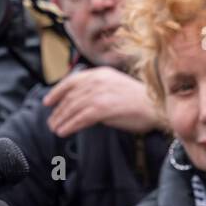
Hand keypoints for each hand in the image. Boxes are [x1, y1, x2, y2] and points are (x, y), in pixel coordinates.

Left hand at [42, 66, 163, 137]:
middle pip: (70, 96)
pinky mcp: (102, 108)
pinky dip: (69, 125)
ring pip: (72, 108)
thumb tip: (83, 105)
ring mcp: (99, 94)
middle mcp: (97, 81)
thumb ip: (99, 91)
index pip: (72, 81)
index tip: (48, 101)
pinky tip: (64, 132)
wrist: (158, 106)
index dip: (57, 91)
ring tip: (55, 128)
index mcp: (100, 73)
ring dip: (61, 120)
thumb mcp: (116, 88)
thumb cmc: (141, 101)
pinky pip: (80, 118)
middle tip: (51, 121)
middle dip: (58, 110)